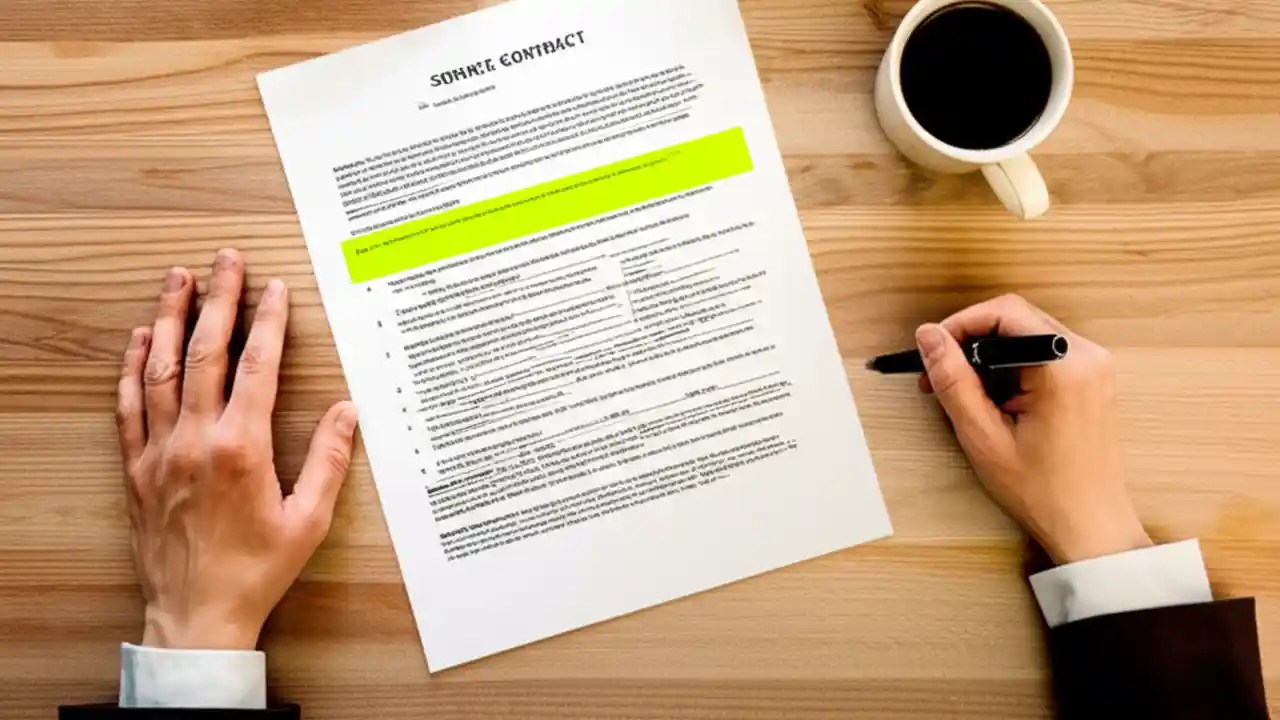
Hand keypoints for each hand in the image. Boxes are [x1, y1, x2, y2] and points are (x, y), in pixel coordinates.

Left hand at [115, 249, 358, 649]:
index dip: (269, 322)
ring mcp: (160, 451)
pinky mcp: (138, 468)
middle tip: (226, 260)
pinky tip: (140, 339)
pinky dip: (133, 367)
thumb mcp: (309, 519)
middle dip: (219, 300)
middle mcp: (196, 441)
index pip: (257, 367)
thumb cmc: (257, 571)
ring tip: (179, 279)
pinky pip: (130, 406)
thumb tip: (346, 411)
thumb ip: (327, 460)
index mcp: (242, 449)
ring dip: (170, 318)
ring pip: (161, 369)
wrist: (196, 615)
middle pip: (206, 353)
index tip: (276, 289)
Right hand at [915, 294, 1150, 564]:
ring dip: (990, 353)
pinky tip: (994, 396)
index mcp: (1064, 368)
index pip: (1004, 313)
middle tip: (941, 373)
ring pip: (1028, 333)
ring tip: (965, 391)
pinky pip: (1045, 351)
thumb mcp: (983, 437)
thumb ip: (954, 380)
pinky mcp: (1093, 378)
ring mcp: (1095, 367)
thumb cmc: (1044, 491)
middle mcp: (1087, 358)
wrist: (1090, 524)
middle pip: (1016, 318)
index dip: (960, 325)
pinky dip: (1013, 364)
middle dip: (972, 339)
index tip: (934, 350)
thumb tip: (930, 337)